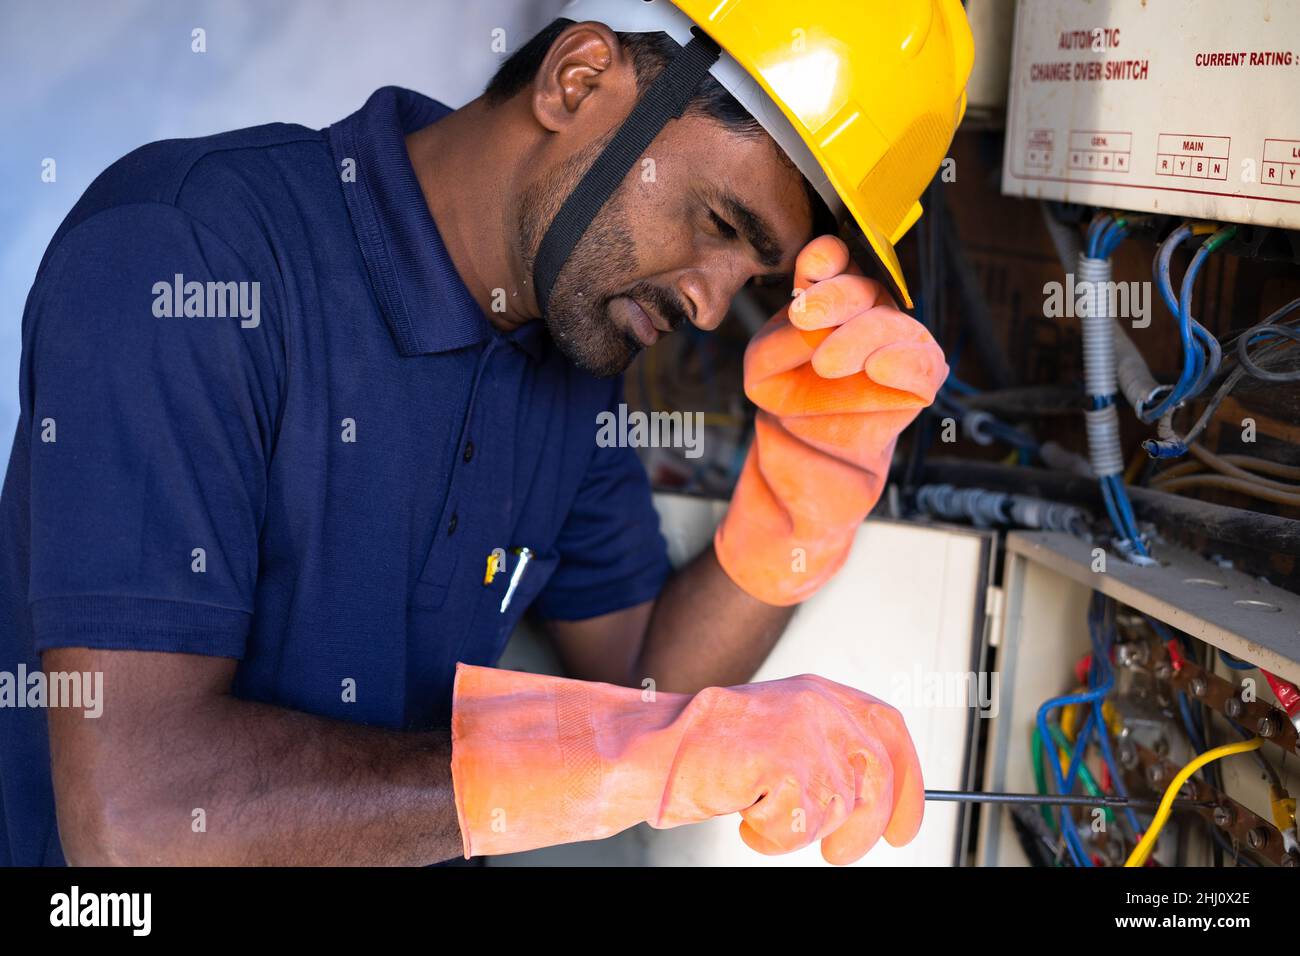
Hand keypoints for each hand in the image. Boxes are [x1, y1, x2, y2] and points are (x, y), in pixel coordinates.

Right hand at [648, 673, 925, 863]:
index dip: (909, 784)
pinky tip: (743, 812)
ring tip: (757, 810)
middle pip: (877, 781)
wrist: (653, 748)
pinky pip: (798, 828)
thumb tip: (874, 796)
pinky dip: (770, 837)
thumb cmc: (709, 748)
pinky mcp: (784, 765)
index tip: (903, 828)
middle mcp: (819, 707)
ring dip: (798, 829)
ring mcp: (803, 734)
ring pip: (836, 810)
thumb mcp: (780, 731)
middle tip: (838, 854)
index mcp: (821, 692)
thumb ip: (826, 747)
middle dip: (863, 830)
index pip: (890, 730)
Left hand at [714, 236, 946, 604]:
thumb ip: (781, 340)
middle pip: (865, 287)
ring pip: (893, 323)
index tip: (814, 265)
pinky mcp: (919, 384)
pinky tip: (880, 365)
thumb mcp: (764, 370)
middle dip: (836, 297)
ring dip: (861, 335)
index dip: (827, 258)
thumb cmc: (789, 408)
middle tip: (805, 316)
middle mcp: (867, 316)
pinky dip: (904, 360)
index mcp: (829, 302)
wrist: (807, 466)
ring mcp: (897, 347)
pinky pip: (924, 364)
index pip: (834, 264)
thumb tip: (813, 325)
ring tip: (827, 363)